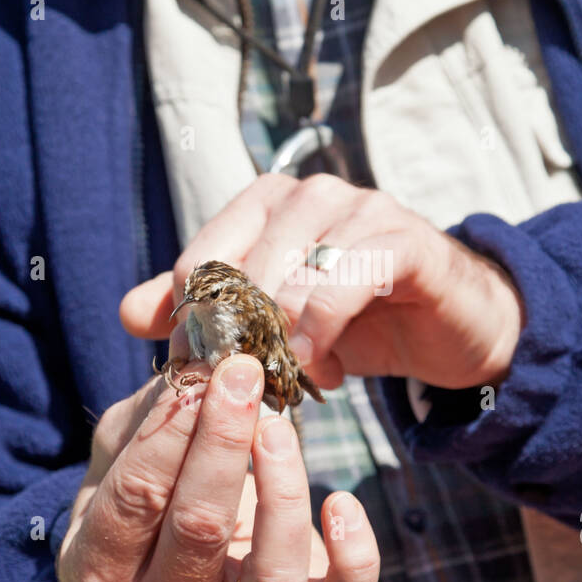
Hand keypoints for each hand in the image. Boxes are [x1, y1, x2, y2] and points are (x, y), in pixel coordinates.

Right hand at [57, 354, 379, 581]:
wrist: (173, 556)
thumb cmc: (144, 485)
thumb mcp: (128, 440)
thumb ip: (157, 401)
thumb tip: (201, 337)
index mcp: (97, 570)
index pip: (134, 498)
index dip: (171, 428)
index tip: (200, 369)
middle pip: (199, 532)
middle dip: (225, 441)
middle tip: (245, 372)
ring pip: (269, 575)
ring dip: (281, 485)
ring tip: (279, 423)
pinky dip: (353, 556)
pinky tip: (343, 501)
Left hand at [120, 174, 524, 391]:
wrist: (453, 326)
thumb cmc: (357, 321)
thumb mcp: (271, 322)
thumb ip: (204, 314)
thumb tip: (127, 314)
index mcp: (270, 202)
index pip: (203, 257)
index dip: (190, 321)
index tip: (194, 374)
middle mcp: (312, 194)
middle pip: (242, 265)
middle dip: (232, 337)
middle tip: (236, 387)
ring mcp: (363, 209)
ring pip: (291, 274)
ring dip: (278, 339)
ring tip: (283, 380)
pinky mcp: (406, 241)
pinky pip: (346, 283)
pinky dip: (323, 331)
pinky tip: (322, 370)